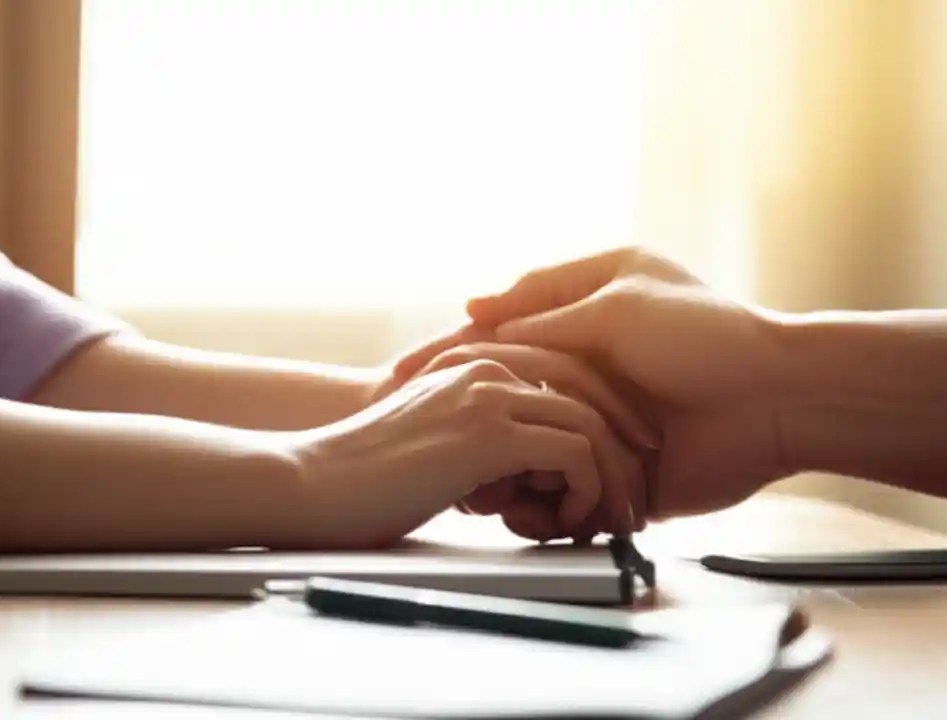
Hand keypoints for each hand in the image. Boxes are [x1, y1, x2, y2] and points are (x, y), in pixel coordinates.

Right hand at [380, 340, 653, 536]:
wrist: (312, 485)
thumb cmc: (364, 478)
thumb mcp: (432, 447)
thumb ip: (479, 448)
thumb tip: (523, 486)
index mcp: (473, 365)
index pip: (566, 377)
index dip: (602, 422)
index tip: (621, 468)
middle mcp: (487, 369)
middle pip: (590, 394)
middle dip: (622, 449)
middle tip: (633, 498)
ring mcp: (488, 397)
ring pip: (590, 423)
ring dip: (609, 478)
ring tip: (610, 521)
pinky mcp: (488, 435)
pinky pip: (573, 454)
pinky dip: (583, 491)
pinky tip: (563, 522)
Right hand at [394, 247, 791, 519]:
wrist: (779, 398)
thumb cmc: (704, 337)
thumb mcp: (611, 309)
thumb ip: (540, 311)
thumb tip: (475, 309)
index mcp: (582, 314)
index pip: (494, 331)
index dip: (443, 352)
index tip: (396, 379)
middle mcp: (587, 367)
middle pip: (509, 390)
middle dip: (465, 423)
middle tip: (423, 440)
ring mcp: (605, 420)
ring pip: (537, 446)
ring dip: (516, 471)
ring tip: (478, 490)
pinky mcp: (627, 471)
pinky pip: (573, 487)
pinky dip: (553, 501)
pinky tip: (529, 509)